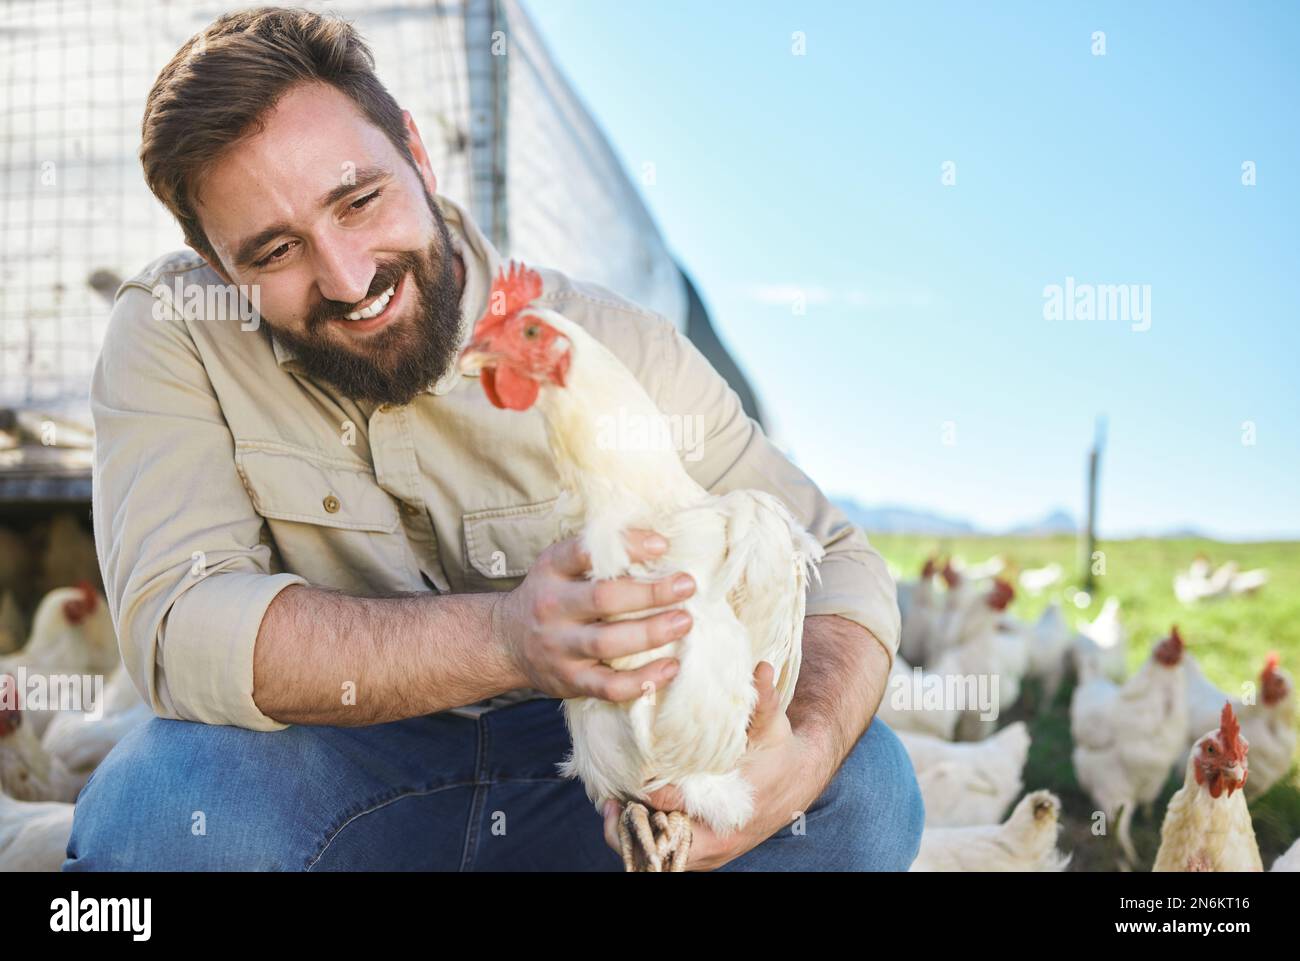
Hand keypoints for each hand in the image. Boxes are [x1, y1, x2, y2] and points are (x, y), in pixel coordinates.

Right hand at [491, 529, 696, 701]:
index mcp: (551, 570)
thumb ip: (598, 555)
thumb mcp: (560, 565)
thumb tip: (659, 545)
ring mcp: (559, 647)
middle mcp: (551, 607)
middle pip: (602, 598)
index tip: (662, 545)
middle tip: (686, 585)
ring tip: (684, 622)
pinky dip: (642, 680)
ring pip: (606, 642)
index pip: (584, 552)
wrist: (506, 642)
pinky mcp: (570, 680)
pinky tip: (671, 667)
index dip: (625, 546)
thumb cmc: (552, 596)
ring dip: (650, 633)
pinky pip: (608, 686)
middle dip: (650, 593)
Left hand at [601, 661, 820, 869]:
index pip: (675, 807)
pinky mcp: (702, 852)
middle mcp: (717, 840)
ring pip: (658, 856)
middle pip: (659, 846)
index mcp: (730, 811)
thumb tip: (762, 667)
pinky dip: (644, 839)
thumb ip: (764, 700)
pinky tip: (627, 812)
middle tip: (608, 800)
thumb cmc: (779, 752)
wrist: (796, 781)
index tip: (629, 776)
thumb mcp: (774, 727)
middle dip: (630, 826)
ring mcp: (709, 852)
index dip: (647, 793)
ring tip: (611, 806)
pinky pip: (664, 855)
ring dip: (633, 835)